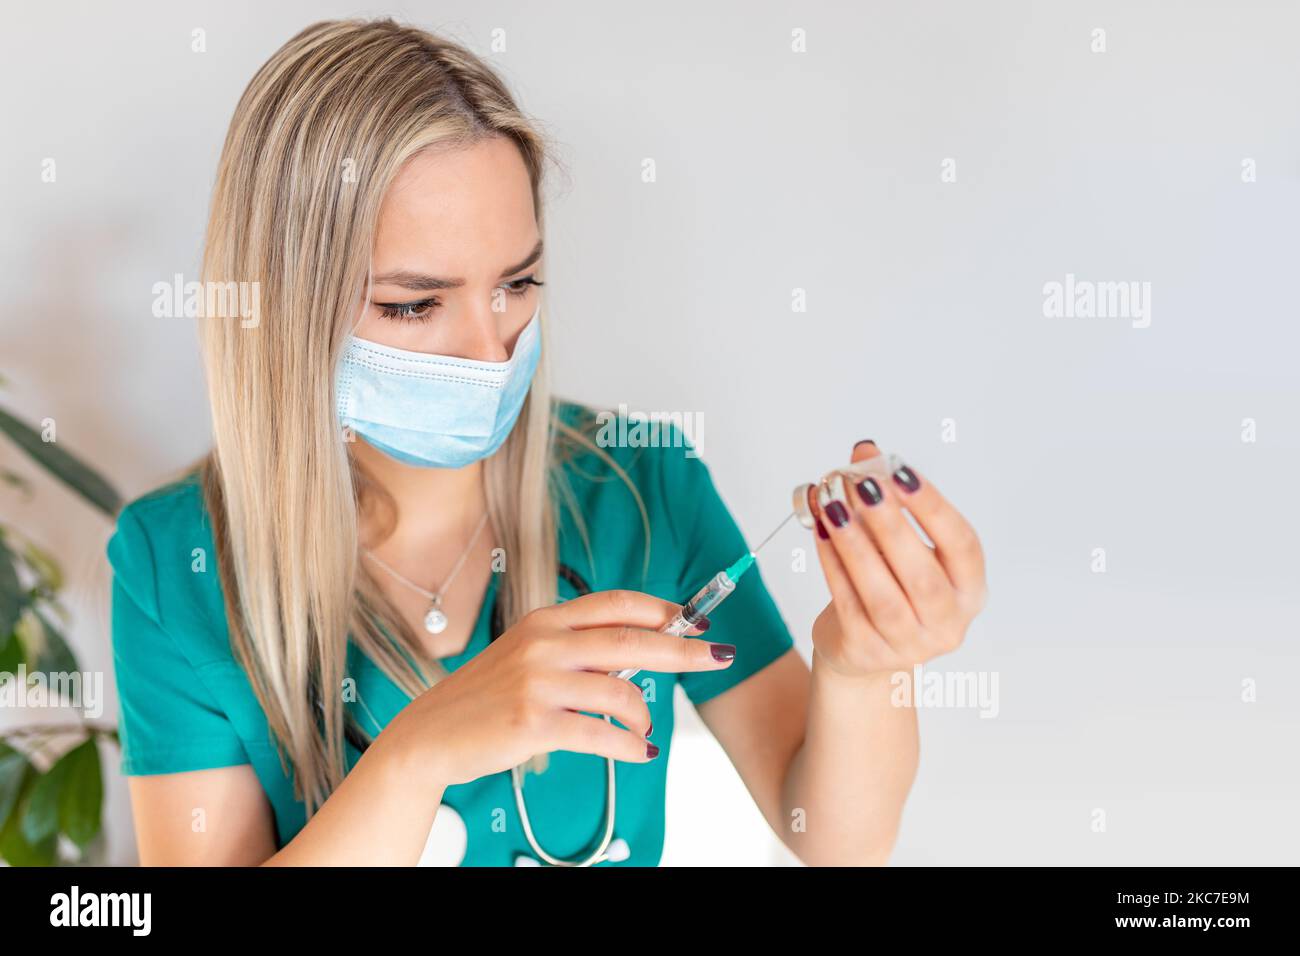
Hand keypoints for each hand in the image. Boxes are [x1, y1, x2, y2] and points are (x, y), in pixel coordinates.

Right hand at [379, 589, 732, 786]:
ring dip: (645, 714)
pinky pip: (601, 734)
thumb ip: (575, 647)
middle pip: (631, 639)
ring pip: (621, 691)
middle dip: (683, 649)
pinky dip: (628, 745)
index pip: (615, 603)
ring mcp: (537, 683)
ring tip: (644, 729)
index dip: (661, 609)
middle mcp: (543, 644)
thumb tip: (640, 650)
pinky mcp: (532, 724)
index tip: (695, 620)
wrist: (429, 735)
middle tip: (718, 656)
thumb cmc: (485, 697)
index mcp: (544, 620)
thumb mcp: (526, 655)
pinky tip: (637, 751)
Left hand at [806, 441, 986, 678]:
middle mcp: (948, 622)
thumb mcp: (899, 545)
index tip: (901, 471)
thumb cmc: (892, 585)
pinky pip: (847, 603)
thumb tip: (864, 451)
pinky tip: (821, 530)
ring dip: (854, 544)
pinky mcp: (867, 651)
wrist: (864, 648)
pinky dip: (831, 563)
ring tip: (832, 505)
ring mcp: (908, 644)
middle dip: (890, 525)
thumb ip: (888, 500)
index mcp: (969, 589)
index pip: (962, 545)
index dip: (932, 506)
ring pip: (881, 593)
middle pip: (922, 575)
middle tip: (862, 484)